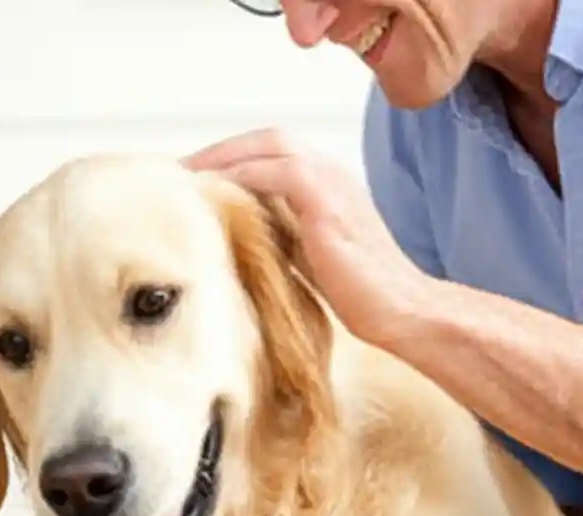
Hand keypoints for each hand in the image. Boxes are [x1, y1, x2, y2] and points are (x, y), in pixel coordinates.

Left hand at [182, 128, 433, 347]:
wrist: (403, 312)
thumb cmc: (360, 295)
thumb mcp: (309, 254)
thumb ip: (279, 231)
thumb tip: (228, 228)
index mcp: (330, 182)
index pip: (273, 150)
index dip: (232, 156)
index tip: (194, 178)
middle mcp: (333, 172)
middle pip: (267, 137)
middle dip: (220, 149)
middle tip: (180, 172)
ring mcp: (333, 183)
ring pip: (269, 144)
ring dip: (224, 157)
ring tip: (187, 179)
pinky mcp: (328, 203)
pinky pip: (278, 170)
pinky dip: (242, 174)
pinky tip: (214, 193)